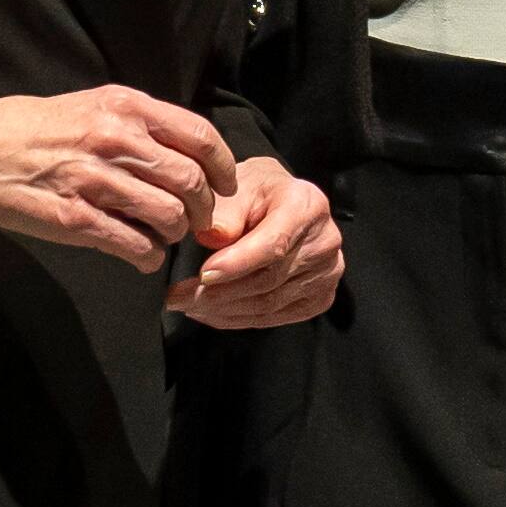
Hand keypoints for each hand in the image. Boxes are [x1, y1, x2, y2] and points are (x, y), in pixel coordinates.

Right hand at [0, 88, 233, 266]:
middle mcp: (114, 139)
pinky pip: (135, 245)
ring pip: (169, 217)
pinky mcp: (75, 219)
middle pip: (192, 182)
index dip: (222, 167)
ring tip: (163, 235)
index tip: (225, 185)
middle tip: (197, 220)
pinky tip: (140, 253)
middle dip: (204, 208)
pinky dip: (148, 256)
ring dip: (175, 233)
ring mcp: (94, 180)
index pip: (199, 136)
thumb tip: (185, 148)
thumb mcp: (89, 105)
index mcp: (123, 106)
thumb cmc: (31, 128)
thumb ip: (137, 123)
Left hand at [173, 157, 342, 329]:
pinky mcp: (320, 298)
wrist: (280, 204)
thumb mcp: (237, 187)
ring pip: (268, 305)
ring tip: (187, 304)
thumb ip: (226, 211)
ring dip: (222, 311)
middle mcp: (325, 241)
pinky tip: (211, 312)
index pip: (273, 244)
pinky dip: (237, 320)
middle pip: (268, 280)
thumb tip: (212, 237)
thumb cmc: (256, 194)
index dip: (236, 264)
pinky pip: (274, 318)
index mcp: (308, 206)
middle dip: (218, 293)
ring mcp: (327, 274)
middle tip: (178, 297)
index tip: (201, 276)